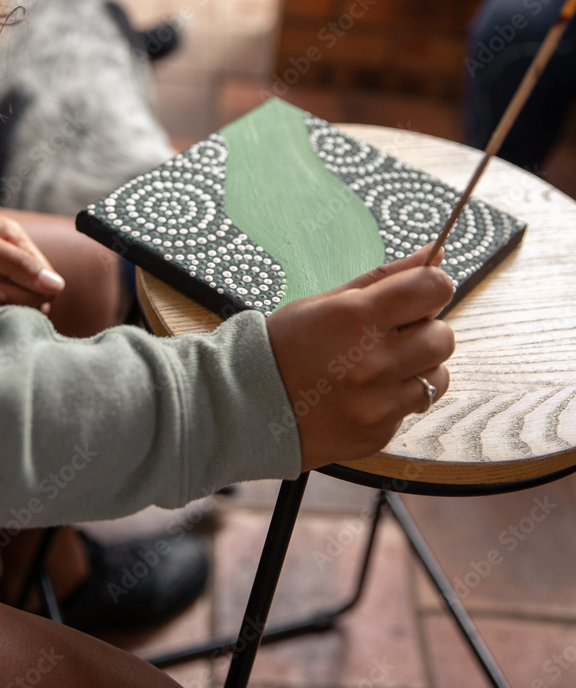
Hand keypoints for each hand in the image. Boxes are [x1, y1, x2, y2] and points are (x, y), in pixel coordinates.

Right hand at [266, 246, 454, 470]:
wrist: (243, 406)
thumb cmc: (282, 346)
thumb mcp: (327, 301)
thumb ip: (386, 278)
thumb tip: (436, 254)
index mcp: (357, 317)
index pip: (433, 289)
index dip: (433, 287)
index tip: (421, 293)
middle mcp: (372, 361)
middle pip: (444, 336)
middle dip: (426, 330)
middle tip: (394, 333)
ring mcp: (377, 403)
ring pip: (437, 376)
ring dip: (419, 367)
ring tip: (382, 366)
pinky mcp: (378, 433)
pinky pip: (412, 407)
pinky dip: (397, 397)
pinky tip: (364, 393)